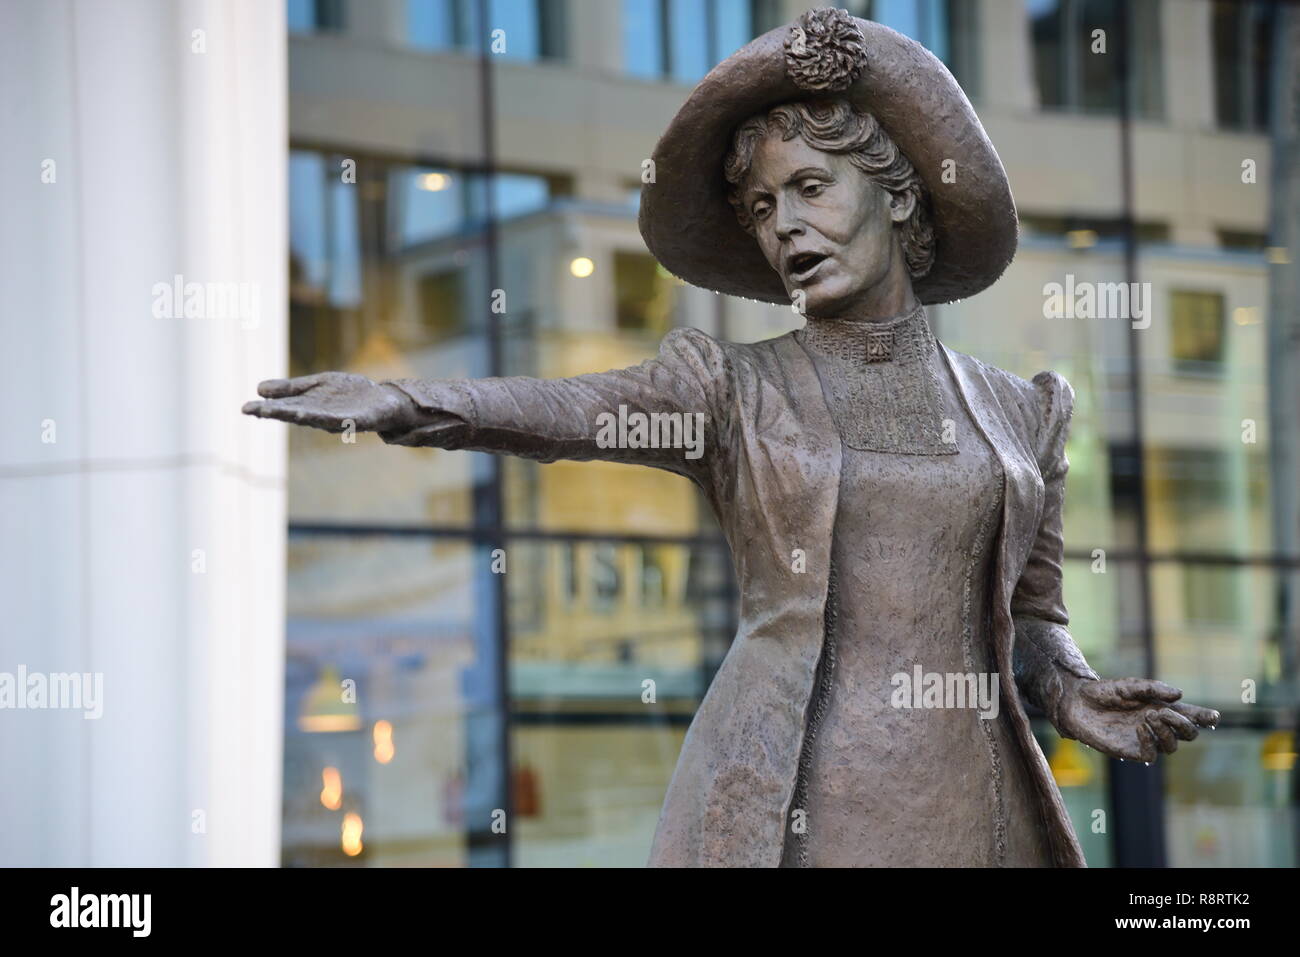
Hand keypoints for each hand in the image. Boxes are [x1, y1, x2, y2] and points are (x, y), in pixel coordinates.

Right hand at [242, 372, 420, 433]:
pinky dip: (330, 419)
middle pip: (296, 414)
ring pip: (316, 418)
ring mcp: (339, 419)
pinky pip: (343, 420)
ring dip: (300, 415)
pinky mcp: (358, 420)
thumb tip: (258, 389)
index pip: (284, 407)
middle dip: (277, 412)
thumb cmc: (349, 394)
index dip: (266, 409)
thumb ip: (291, 388)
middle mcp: (321, 416)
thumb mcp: (318, 385)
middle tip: (255, 411)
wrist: (384, 400)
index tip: (245, 408)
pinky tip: (319, 416)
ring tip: (284, 411)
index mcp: (309, 406)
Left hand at [1056, 677, 1219, 763]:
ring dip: (1167, 731)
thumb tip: (1179, 694)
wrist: (1077, 702)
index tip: (1214, 716)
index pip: (1189, 715)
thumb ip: (1154, 689)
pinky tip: (1140, 727)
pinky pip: (1151, 754)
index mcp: (1161, 708)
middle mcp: (1157, 726)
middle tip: (1167, 712)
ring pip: (1172, 745)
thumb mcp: (1130, 685)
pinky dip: (1150, 741)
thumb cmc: (1104, 692)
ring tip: (1150, 716)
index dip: (1204, 717)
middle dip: (1185, 725)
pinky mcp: (1130, 751)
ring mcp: (1146, 740)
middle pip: (1187, 734)